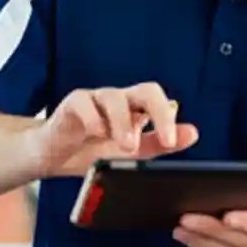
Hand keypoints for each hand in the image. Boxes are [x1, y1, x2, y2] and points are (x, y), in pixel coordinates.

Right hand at [33, 82, 198, 176]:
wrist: (53, 155)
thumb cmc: (93, 151)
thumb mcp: (132, 153)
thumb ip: (160, 143)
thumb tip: (193, 133)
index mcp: (136, 109)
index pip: (159, 102)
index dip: (168, 119)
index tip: (173, 142)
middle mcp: (119, 100)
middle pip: (145, 91)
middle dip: (158, 111)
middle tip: (163, 140)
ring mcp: (95, 99)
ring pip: (114, 98)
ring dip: (124, 122)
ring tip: (127, 146)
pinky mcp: (71, 104)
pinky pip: (83, 102)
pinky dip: (93, 117)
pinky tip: (97, 134)